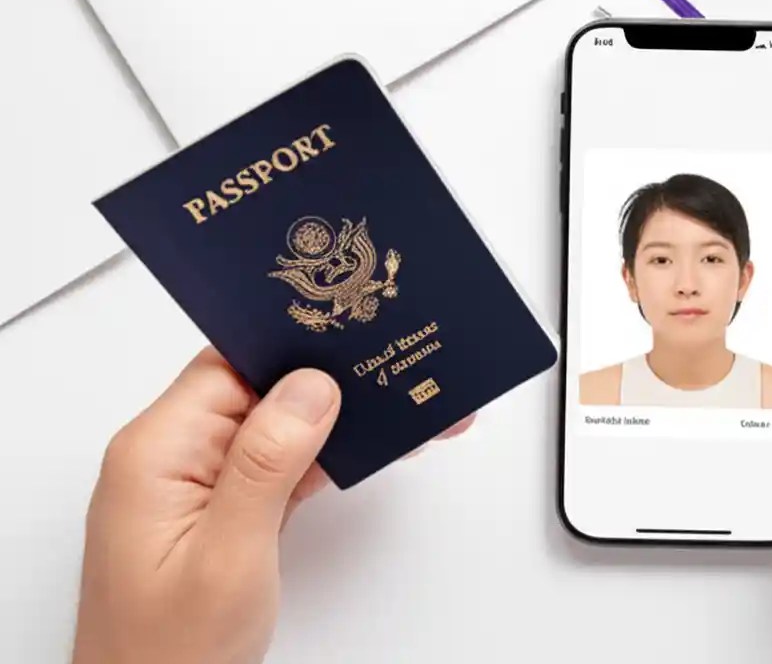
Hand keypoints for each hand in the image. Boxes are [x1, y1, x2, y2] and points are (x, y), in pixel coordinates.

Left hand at [71, 347, 474, 663]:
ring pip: (279, 424)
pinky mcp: (224, 509)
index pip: (231, 366)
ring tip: (406, 411)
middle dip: (331, 383)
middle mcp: (173, 457)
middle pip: (260, 388)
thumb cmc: (166, 653)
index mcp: (156, 452)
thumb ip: (266, 465)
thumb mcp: (227, 556)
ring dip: (337, 422)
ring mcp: (198, 483)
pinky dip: (326, 458)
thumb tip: (310, 387)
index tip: (357, 346)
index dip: (296, 353)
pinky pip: (280, 462)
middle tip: (402, 376)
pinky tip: (371, 450)